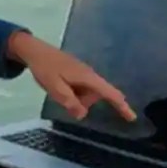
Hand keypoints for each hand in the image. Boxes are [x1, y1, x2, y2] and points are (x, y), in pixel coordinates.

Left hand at [6, 31, 136, 121]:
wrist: (34, 50)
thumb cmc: (45, 68)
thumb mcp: (54, 87)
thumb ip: (69, 101)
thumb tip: (82, 115)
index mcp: (87, 77)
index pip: (109, 93)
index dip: (121, 106)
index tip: (132, 117)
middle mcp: (89, 75)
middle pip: (95, 96)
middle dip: (83, 103)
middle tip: (60, 96)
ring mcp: (83, 73)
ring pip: (86, 94)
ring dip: (75, 98)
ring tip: (56, 88)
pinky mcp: (77, 73)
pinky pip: (80, 88)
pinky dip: (72, 92)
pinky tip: (58, 86)